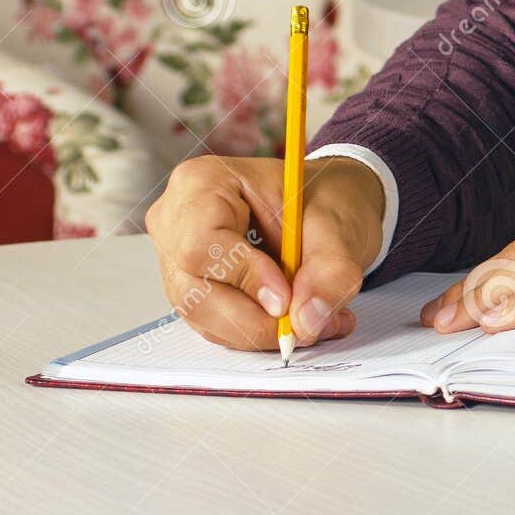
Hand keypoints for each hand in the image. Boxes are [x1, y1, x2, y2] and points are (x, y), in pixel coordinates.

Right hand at [145, 154, 383, 350]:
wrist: (324, 208)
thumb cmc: (323, 199)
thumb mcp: (338, 226)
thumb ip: (329, 272)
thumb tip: (308, 320)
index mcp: (202, 183)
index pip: (201, 244)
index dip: (244, 277)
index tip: (286, 298)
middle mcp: (177, 222)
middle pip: (195, 292)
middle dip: (255, 320)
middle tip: (308, 325)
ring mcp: (177, 260)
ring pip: (205, 318)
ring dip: (261, 330)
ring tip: (313, 319)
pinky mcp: (192, 289)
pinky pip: (215, 326)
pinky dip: (257, 331)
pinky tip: (296, 318)